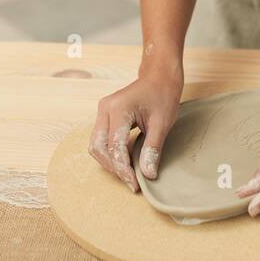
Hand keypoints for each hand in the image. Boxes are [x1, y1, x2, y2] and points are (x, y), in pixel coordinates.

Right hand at [89, 66, 183, 191]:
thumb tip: (148, 174)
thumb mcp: (162, 123)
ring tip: (128, 174)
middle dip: (113, 167)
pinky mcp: (105, 115)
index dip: (123, 168)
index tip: (135, 183)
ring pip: (96, 145)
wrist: (159, 76)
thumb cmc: (163, 95)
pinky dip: (111, 153)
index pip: (115, 146)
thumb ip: (152, 149)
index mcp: (118, 109)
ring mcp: (102, 111)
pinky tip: (125, 162)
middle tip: (131, 182)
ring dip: (110, 162)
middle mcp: (105, 109)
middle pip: (98, 147)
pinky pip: (101, 140)